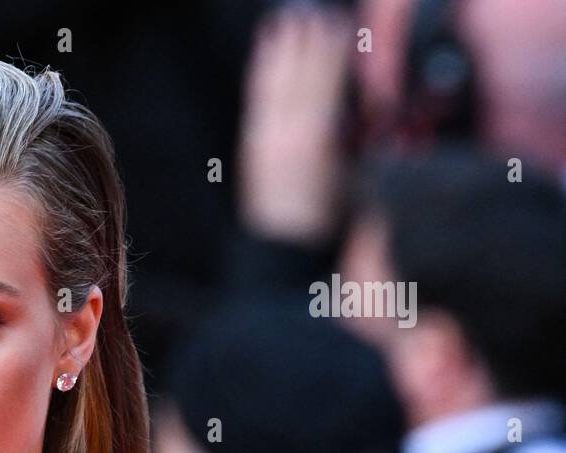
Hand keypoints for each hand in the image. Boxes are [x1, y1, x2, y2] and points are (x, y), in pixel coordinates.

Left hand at [239, 4, 353, 243]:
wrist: (287, 250)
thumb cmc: (330, 223)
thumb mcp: (357, 182)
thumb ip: (364, 145)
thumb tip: (378, 113)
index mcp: (313, 143)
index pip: (324, 85)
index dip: (333, 54)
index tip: (342, 26)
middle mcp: (286, 136)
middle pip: (299, 78)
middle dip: (307, 43)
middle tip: (316, 12)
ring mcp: (266, 140)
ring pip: (274, 84)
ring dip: (281, 49)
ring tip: (286, 18)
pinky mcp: (255, 144)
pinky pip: (259, 98)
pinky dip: (262, 70)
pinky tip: (265, 49)